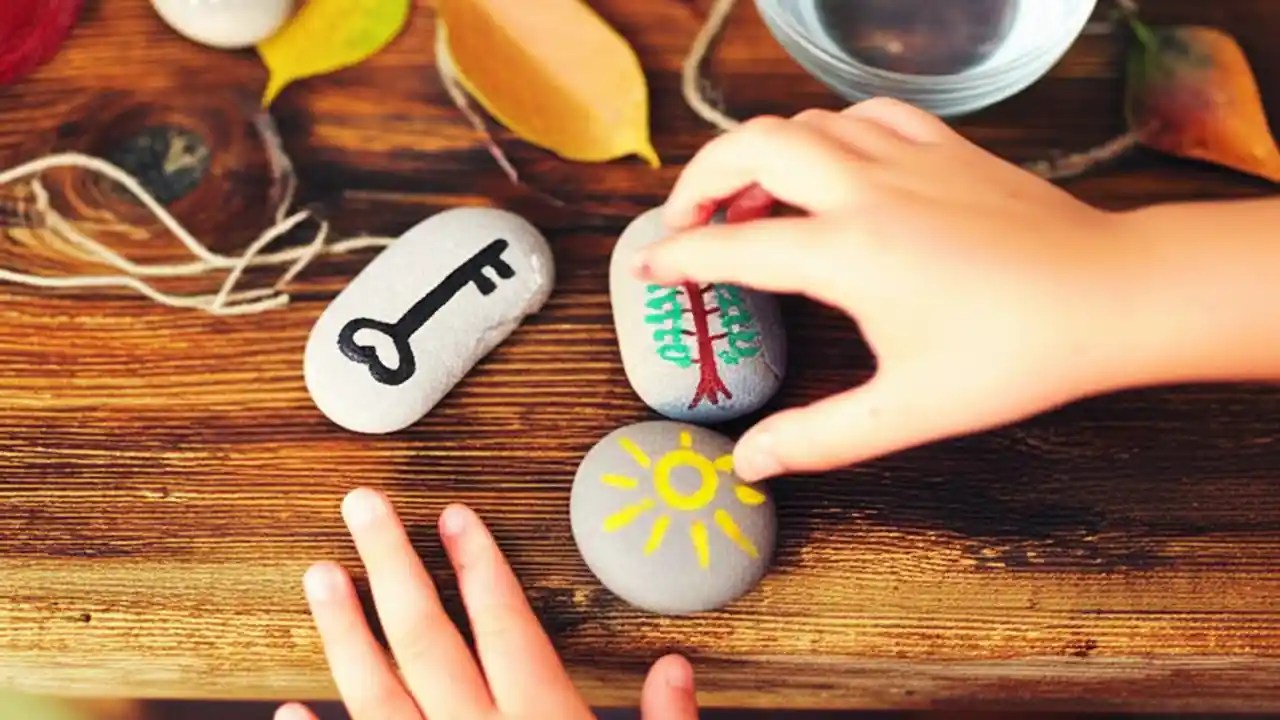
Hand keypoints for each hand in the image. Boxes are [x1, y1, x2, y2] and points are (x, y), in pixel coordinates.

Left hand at [276, 488, 697, 719]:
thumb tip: (674, 669)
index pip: (508, 630)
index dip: (481, 568)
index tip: (454, 518)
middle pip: (429, 643)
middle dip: (394, 569)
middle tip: (361, 509)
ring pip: (377, 697)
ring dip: (344, 634)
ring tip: (320, 576)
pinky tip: (290, 714)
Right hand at [636, 98, 1139, 479]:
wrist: (1108, 296)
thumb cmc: (1013, 354)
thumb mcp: (905, 411)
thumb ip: (815, 438)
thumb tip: (749, 464)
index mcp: (848, 254)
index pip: (732, 248)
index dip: (676, 260)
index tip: (647, 270)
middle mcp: (865, 190)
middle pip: (751, 147)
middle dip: (700, 179)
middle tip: (685, 222)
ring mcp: (906, 159)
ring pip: (803, 123)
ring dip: (758, 154)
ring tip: (747, 201)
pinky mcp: (943, 147)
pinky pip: (862, 116)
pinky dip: (824, 133)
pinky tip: (828, 168)